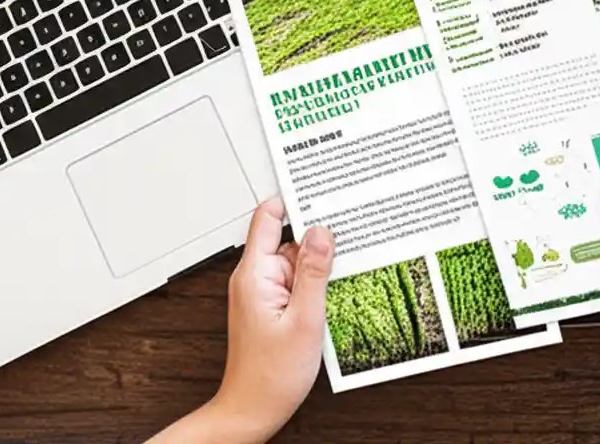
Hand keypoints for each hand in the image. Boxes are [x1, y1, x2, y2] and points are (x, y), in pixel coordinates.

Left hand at [214, 198, 334, 440]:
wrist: (253, 409)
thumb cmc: (271, 375)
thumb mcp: (305, 319)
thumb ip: (314, 272)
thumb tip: (322, 232)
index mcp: (254, 274)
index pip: (267, 217)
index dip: (293, 200)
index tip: (319, 191)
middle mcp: (253, 278)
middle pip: (287, 239)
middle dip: (316, 240)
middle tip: (345, 245)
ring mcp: (261, 292)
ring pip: (296, 262)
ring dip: (318, 268)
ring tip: (337, 285)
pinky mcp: (271, 306)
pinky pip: (295, 283)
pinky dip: (313, 286)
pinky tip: (328, 301)